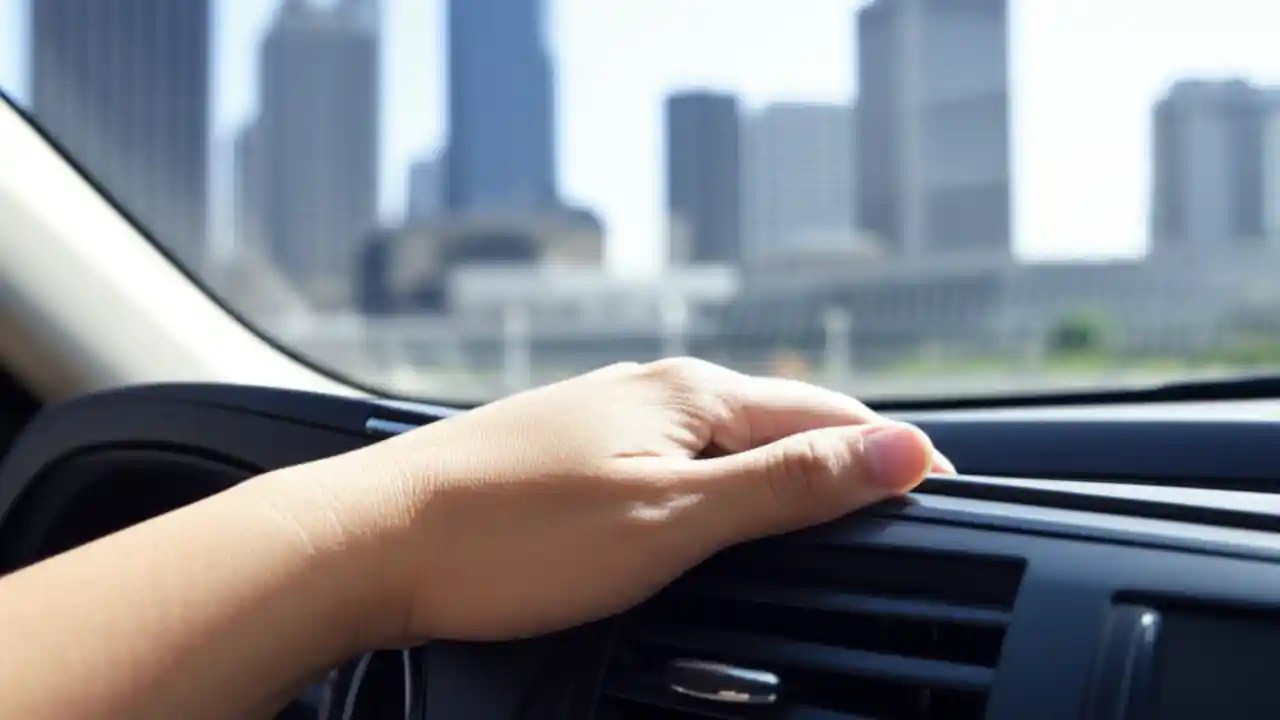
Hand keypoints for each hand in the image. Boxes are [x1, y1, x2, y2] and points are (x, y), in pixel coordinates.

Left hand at [265, 359, 951, 645]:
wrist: (372, 541)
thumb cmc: (508, 535)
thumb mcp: (672, 518)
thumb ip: (789, 485)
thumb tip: (898, 450)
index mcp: (691, 394)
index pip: (830, 415)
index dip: (894, 457)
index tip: (946, 496)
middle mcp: (653, 391)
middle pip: (783, 421)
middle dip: (848, 461)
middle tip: (902, 512)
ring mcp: (610, 420)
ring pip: (728, 440)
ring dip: (788, 472)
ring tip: (833, 513)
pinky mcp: (576, 454)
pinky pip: (679, 459)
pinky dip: (724, 486)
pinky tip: (724, 513)